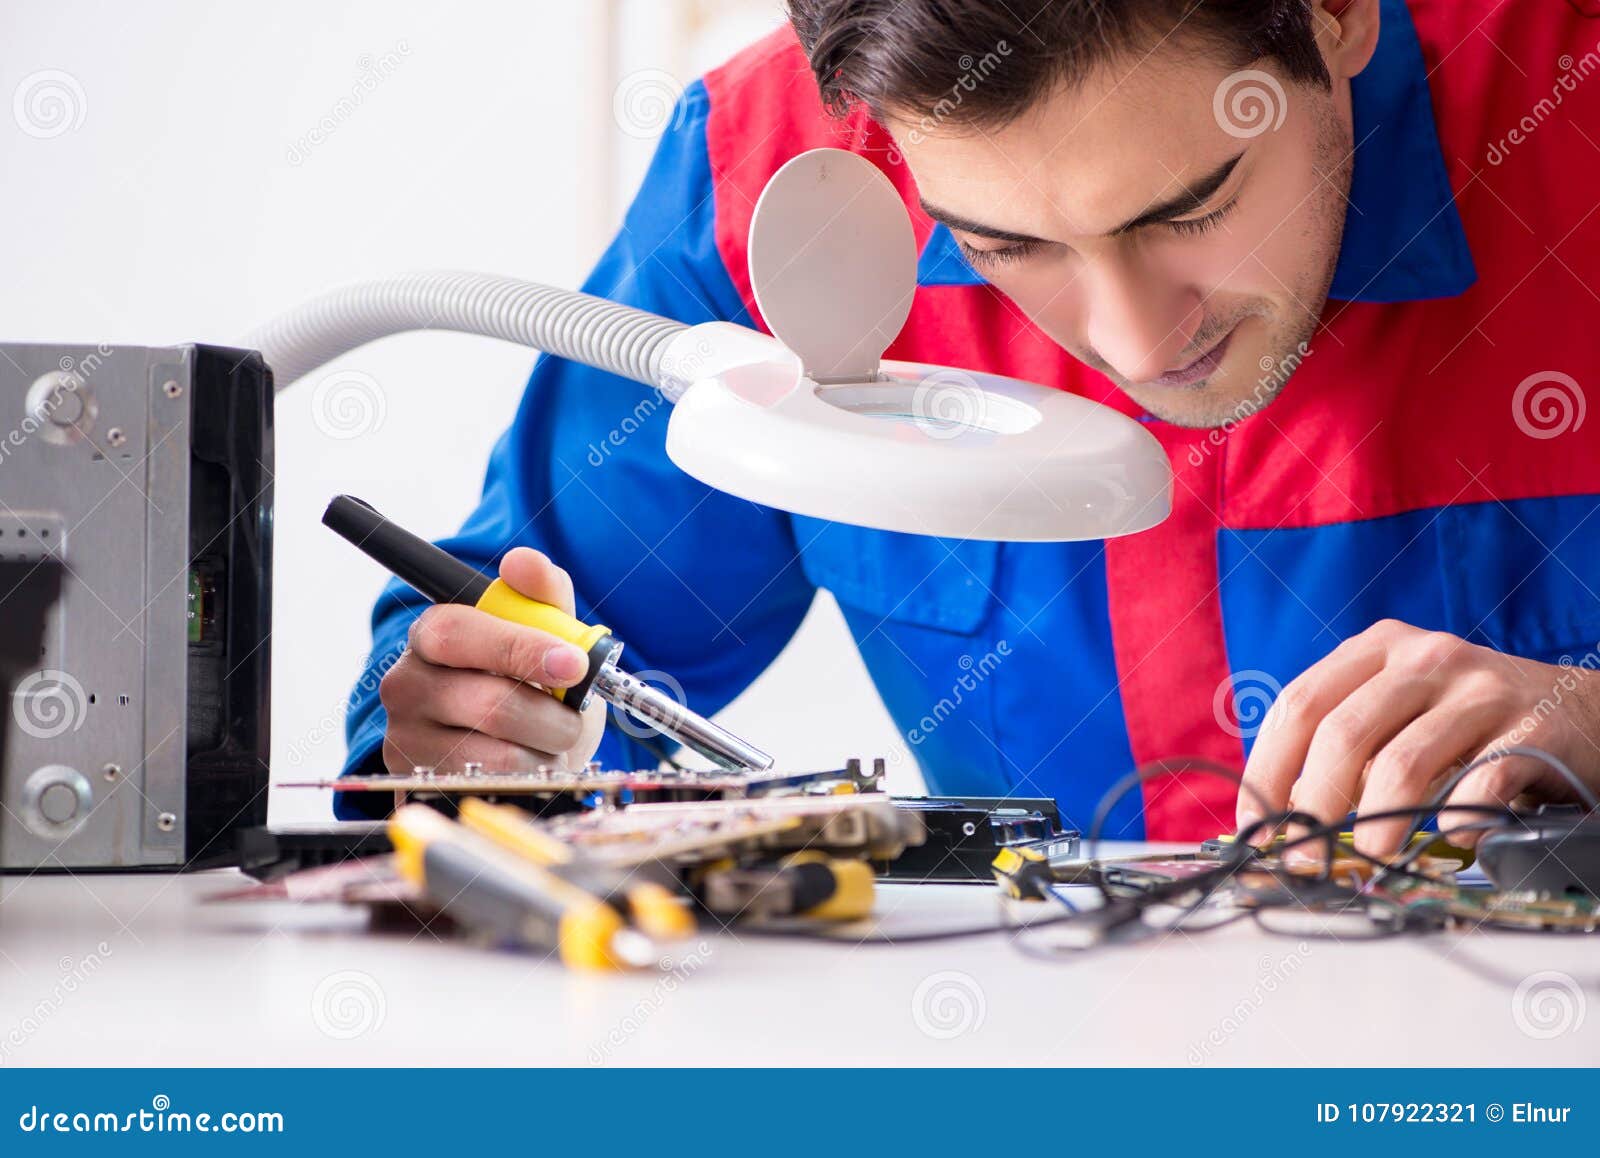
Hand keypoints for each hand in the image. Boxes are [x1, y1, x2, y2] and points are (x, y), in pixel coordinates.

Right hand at [378, 548, 606, 774]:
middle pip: (487, 700)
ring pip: (498, 749)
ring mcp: (407, 738)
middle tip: (574, 715)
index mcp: (433, 633)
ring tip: (551, 738)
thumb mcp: (546, 639)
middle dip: (550, 712)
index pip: (460, 632)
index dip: (521, 647)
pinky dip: (532, 774)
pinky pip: (495, 783)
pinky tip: (532, 763)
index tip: (574, 664)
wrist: (521, 755)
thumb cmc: (532, 687)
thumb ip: (543, 596)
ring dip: (547, 746)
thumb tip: (523, 561)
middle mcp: (406, 684)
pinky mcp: (423, 783)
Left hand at [1237, 619, 1599, 858]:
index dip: (1270, 770)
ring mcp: (1482, 688)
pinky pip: (1482, 782)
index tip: (1255, 825)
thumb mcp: (1402, 712)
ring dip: (1376, 826)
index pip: (1299, 704)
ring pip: (1404, 762)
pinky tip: (1452, 841)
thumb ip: (1348, 745)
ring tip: (1368, 861)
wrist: (1585, 712)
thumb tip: (1278, 818)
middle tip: (1306, 859)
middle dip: (1314, 807)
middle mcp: (1426, 656)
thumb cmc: (1471, 724)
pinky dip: (1458, 822)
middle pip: (1344, 734)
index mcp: (1377, 648)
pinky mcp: (1535, 727)